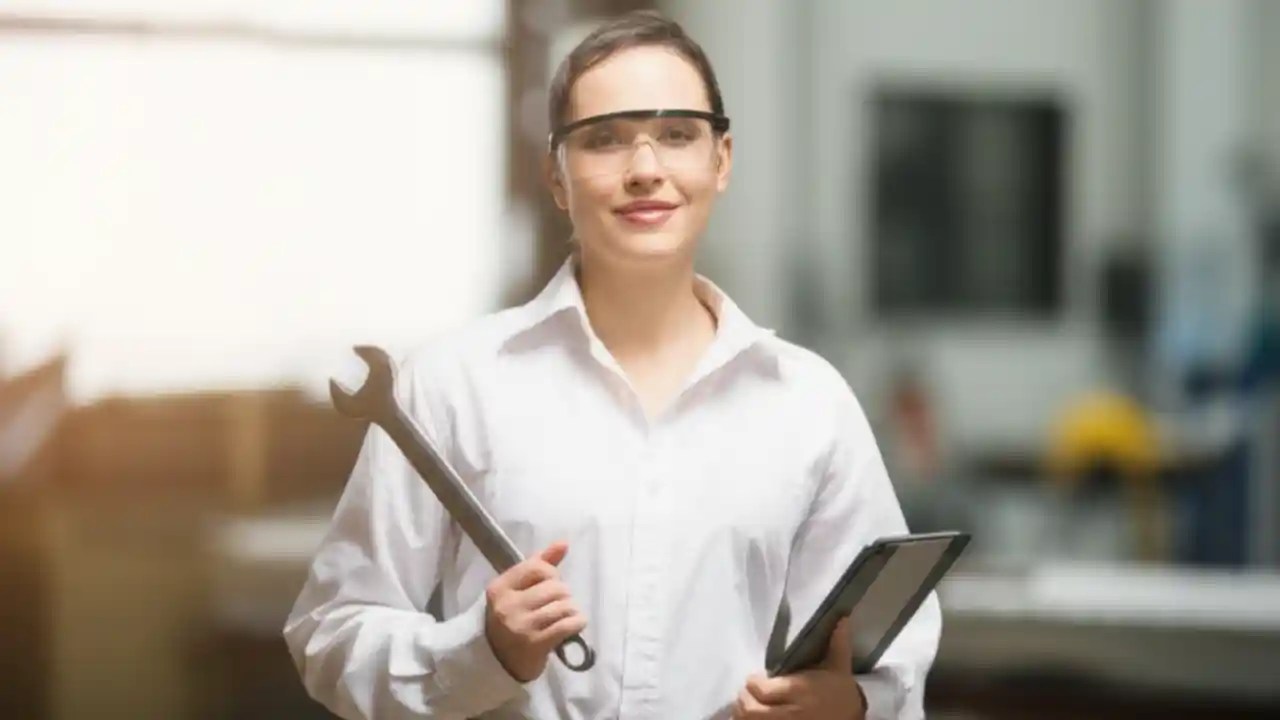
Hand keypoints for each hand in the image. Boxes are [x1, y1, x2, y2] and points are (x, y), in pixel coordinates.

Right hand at [483, 540, 587, 682]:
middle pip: (554, 587)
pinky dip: (577, 623)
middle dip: (563, 594)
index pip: (537, 567)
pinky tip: (574, 625)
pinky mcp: (535, 645)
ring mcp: (521, 626)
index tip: (550, 585)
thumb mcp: (517, 590)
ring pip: (563, 606)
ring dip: (571, 610)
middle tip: (558, 605)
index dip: (551, 574)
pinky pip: (567, 625)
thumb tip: (564, 543)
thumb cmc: (512, 618)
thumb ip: (539, 564)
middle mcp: (508, 606)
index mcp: (500, 588)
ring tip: (565, 616)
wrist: (499, 661)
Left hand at [732, 616, 866, 719]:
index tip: (755, 678)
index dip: (753, 683)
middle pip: (751, 709)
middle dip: (743, 700)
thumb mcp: (839, 669)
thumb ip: (837, 644)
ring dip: (743, 714)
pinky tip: (754, 719)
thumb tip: (842, 617)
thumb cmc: (841, 695)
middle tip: (746, 693)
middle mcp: (790, 711)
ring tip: (747, 706)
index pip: (763, 689)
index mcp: (799, 690)